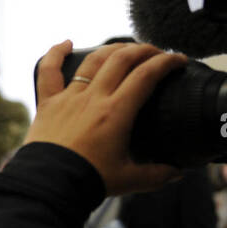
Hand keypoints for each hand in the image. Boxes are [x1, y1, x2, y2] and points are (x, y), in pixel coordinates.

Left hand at [25, 40, 187, 194]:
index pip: (147, 75)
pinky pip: (48, 71)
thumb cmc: (87, 180)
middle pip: (122, 59)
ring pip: (92, 61)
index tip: (179, 59)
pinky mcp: (47, 103)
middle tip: (157, 53)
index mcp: (117, 112)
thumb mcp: (130, 179)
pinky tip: (65, 43)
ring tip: (126, 48)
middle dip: (144, 50)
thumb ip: (158, 174)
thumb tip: (178, 172)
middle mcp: (93, 98)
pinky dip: (55, 54)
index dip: (167, 62)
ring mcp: (68, 98)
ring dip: (112, 49)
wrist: (48, 185)